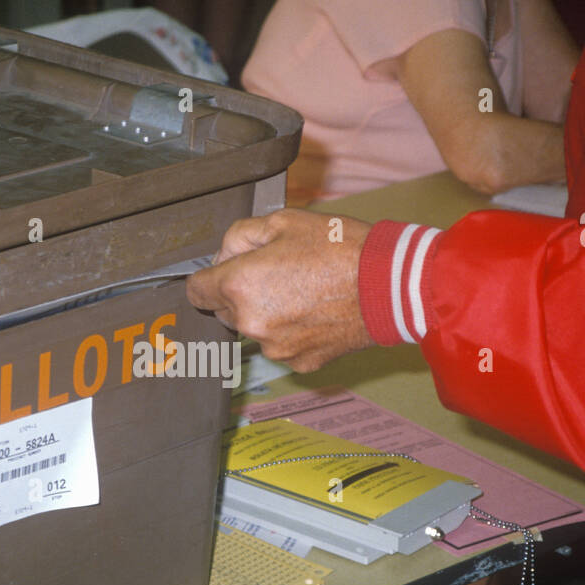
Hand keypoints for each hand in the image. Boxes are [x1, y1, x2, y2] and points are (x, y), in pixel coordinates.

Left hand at [185, 208, 374, 371]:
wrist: (388, 284)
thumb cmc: (339, 248)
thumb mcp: (282, 221)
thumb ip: (239, 236)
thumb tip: (224, 256)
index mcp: (239, 285)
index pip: (196, 292)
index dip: (208, 279)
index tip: (223, 274)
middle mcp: (250, 322)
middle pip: (225, 312)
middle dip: (241, 294)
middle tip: (278, 273)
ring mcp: (274, 347)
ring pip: (255, 330)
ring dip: (267, 314)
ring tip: (304, 291)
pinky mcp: (299, 362)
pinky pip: (283, 345)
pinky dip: (293, 331)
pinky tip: (317, 311)